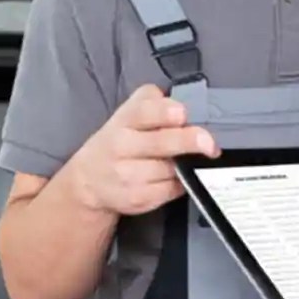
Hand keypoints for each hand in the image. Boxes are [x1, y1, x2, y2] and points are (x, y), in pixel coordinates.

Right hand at [69, 84, 219, 215]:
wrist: (89, 181)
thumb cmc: (117, 143)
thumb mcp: (126, 114)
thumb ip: (151, 101)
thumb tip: (177, 99)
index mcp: (123, 121)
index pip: (143, 112)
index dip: (165, 112)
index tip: (182, 114)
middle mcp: (122, 147)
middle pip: (162, 143)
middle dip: (190, 141)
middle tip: (209, 143)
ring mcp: (128, 175)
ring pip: (171, 169)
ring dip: (188, 163)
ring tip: (191, 157)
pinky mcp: (137, 198)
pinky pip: (171, 189)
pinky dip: (181, 182)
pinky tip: (177, 175)